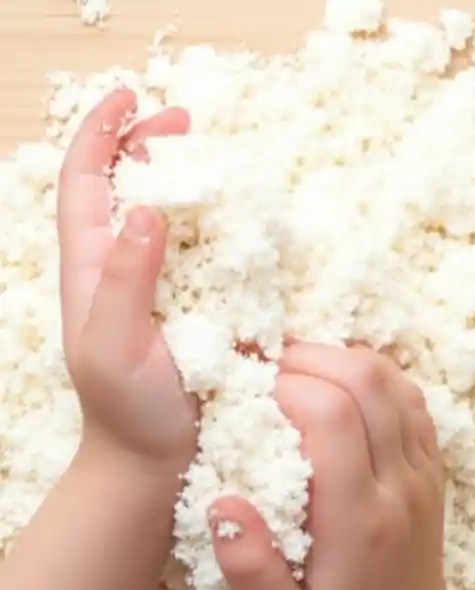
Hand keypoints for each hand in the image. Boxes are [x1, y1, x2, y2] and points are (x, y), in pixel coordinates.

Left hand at [58, 88, 196, 481]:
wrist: (157, 464)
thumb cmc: (128, 411)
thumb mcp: (113, 347)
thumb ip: (125, 281)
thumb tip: (146, 210)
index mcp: (92, 268)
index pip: (86, 183)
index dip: (102, 136)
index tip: (131, 100)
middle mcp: (125, 267)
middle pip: (128, 185)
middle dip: (150, 145)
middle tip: (186, 124)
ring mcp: (166, 285)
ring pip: (171, 212)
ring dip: (192, 179)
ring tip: (217, 158)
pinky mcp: (206, 305)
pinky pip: (215, 252)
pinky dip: (229, 224)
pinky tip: (248, 217)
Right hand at [209, 343, 449, 589]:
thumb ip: (249, 569)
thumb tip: (222, 504)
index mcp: (360, 519)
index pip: (334, 419)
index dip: (289, 387)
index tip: (250, 393)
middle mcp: (400, 485)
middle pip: (367, 384)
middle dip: (311, 359)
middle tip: (266, 370)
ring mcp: (424, 471)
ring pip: (394, 383)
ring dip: (343, 360)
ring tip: (296, 371)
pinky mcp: (433, 465)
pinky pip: (412, 399)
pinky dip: (375, 378)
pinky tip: (338, 385)